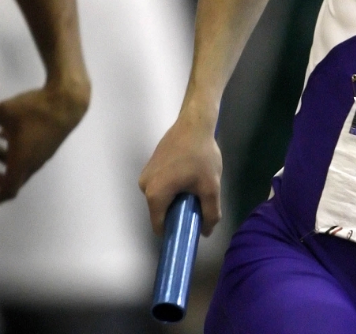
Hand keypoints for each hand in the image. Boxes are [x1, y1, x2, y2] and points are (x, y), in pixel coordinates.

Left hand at [0, 83, 88, 206]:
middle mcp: (33, 162)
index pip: (8, 189)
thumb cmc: (35, 110)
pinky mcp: (49, 145)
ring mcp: (43, 154)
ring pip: (20, 165)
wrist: (68, 102)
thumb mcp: (3, 111)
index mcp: (21, 161)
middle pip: (13, 179)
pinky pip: (28, 156)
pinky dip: (14, 151)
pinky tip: (5, 134)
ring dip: (1, 158)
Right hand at [139, 113, 222, 236]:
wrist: (194, 123)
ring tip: (194, 187)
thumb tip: (205, 232)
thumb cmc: (201, 156)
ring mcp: (146, 174)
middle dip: (178, 212)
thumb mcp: (211, 187)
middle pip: (160, 211)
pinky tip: (188, 176)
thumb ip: (210, 213)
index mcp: (155, 194)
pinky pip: (161, 185)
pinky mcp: (150, 164)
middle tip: (197, 203)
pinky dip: (173, 186)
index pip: (160, 226)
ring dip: (176, 197)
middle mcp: (144, 186)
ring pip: (161, 197)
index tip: (189, 229)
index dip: (175, 231)